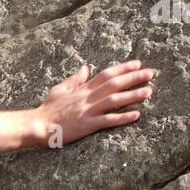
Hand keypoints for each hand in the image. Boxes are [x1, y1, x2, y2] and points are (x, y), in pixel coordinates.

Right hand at [0, 60, 156, 152]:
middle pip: (114, 84)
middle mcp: (87, 97)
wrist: (38, 125)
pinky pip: (108, 120)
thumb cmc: (47, 109)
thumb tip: (86, 67)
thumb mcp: (59, 89)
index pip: (106, 74)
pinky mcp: (87, 125)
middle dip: (134, 78)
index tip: (138, 64)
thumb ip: (75, 79)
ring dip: (132, 95)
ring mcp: (88, 111)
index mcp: (82, 89)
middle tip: (151, 73)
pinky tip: (136, 115)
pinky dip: (123, 117)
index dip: (123, 68)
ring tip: (149, 91)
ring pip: (114, 100)